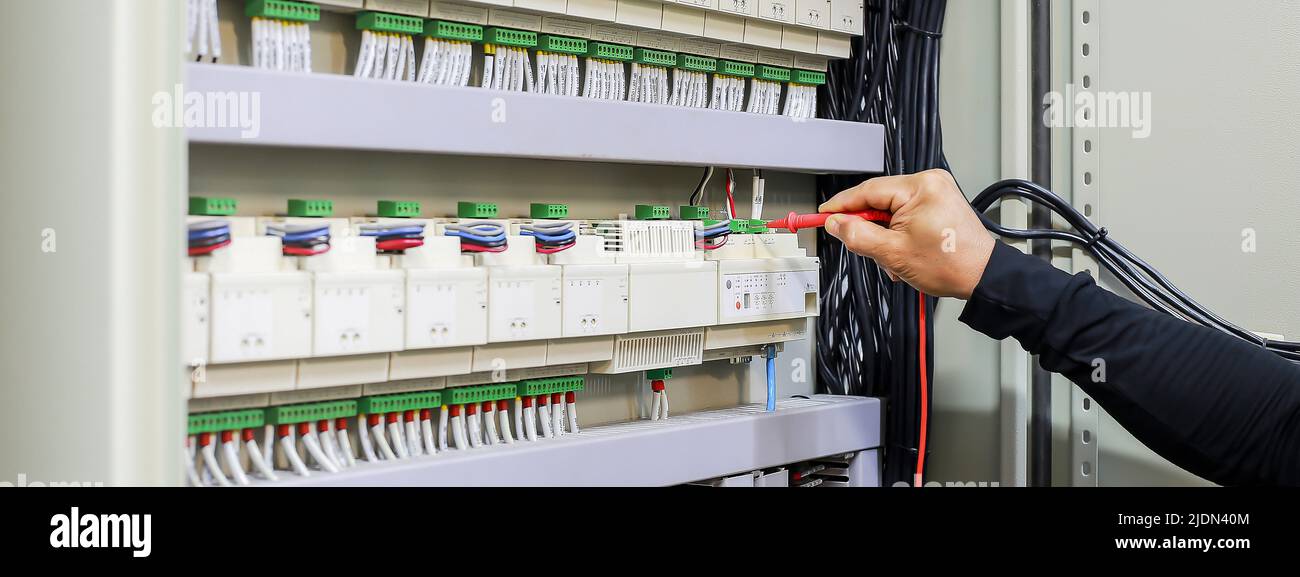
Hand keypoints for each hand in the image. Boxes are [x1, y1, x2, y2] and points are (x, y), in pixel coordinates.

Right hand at [821, 169, 995, 298]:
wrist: (983, 277)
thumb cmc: (951, 264)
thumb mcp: (893, 253)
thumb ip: (857, 235)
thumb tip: (836, 224)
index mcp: (920, 187)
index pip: (866, 191)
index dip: (841, 206)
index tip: (823, 215)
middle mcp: (930, 183)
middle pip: (878, 202)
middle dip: (870, 231)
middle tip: (869, 251)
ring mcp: (936, 193)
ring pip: (890, 213)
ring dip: (885, 238)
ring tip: (897, 260)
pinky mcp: (939, 204)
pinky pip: (905, 216)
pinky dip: (899, 236)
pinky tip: (906, 254)